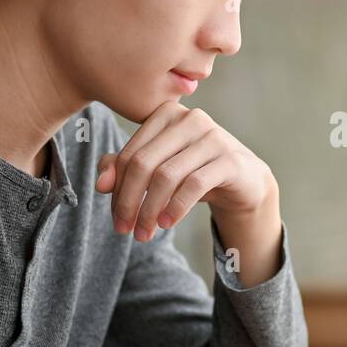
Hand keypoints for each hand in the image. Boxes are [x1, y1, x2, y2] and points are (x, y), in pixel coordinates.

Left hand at [95, 101, 275, 241]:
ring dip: (150, 209)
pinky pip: (194, 184)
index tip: (116, 218)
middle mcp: (190, 119)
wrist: (245, 180)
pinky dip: (176, 207)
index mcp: (167, 113)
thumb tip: (101, 184)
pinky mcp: (230, 159)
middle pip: (144, 163)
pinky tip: (167, 224)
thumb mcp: (160, 168)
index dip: (117, 188)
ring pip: (166, 175)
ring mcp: (213, 137)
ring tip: (145, 233)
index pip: (130, 154)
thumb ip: (127, 168)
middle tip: (124, 229)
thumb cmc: (195, 171)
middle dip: (129, 201)